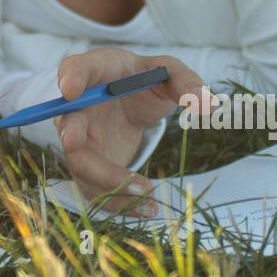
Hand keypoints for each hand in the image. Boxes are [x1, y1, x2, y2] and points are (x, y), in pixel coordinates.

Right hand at [54, 48, 206, 217]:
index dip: (71, 77)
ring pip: (81, 163)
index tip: (70, 89)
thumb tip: (208, 104)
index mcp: (96, 71)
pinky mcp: (87, 166)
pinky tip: (146, 208)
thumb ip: (186, 82)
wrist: (131, 101)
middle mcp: (78, 106)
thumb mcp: (167, 72)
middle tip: (73, 142)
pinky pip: (94, 188)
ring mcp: (78, 139)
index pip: (77, 68)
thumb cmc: (143, 80)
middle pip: (69, 122)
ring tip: (147, 194)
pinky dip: (118, 202)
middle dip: (72, 134)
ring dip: (109, 181)